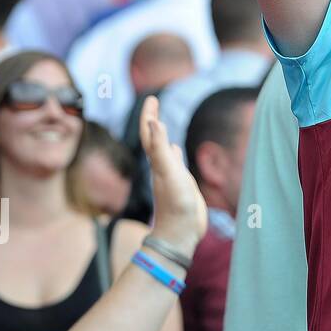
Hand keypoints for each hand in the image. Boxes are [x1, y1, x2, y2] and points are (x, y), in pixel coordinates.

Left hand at [140, 96, 207, 257]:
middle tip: (154, 101)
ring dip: (162, 134)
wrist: (180, 233)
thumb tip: (153, 121)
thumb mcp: (169, 173)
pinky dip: (174, 152)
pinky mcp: (181, 184)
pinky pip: (175, 162)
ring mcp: (171, 175)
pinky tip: (175, 149)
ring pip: (163, 149)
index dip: (149, 115)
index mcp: (157, 162)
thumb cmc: (176, 205)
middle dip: (153, 119)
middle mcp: (162, 166)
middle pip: (154, 137)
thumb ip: (161, 149)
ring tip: (162, 122)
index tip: (151, 97)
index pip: (150, 133)